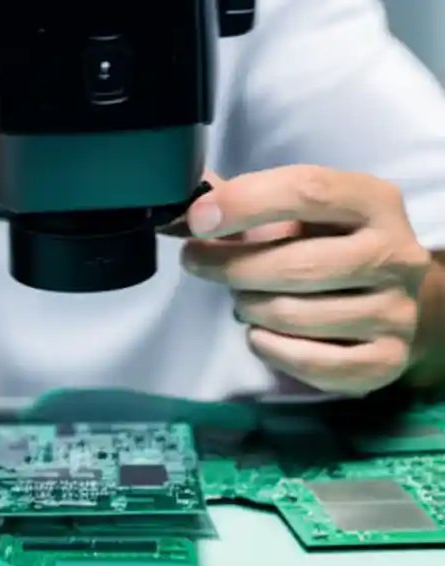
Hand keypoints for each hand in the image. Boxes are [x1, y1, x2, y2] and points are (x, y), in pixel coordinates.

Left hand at [179, 165, 431, 394]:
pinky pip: (306, 361)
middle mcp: (396, 254)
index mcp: (373, 201)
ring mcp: (396, 312)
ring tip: (244, 299)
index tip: (197, 220)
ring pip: (292, 315)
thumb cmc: (323, 245)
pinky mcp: (386, 361)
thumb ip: (238, 200)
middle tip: (198, 263)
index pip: (307, 191)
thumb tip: (181, 203)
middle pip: (295, 264)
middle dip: (229, 266)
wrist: (384, 298)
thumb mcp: (292, 211)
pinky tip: (261, 332)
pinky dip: (268, 347)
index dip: (243, 203)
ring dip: (248, 308)